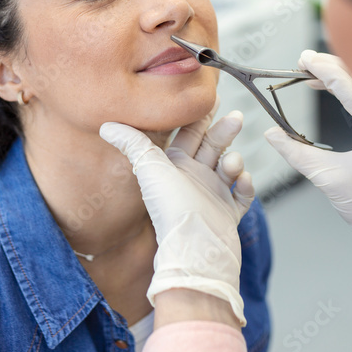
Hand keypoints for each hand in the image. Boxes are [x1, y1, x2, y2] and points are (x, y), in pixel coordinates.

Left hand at [99, 107, 254, 325]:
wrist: (194, 251)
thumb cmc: (171, 210)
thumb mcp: (148, 168)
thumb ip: (131, 142)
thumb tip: (106, 125)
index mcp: (174, 167)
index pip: (188, 135)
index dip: (198, 118)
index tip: (210, 100)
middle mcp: (193, 180)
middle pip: (212, 146)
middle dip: (224, 131)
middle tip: (236, 118)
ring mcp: (212, 197)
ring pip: (229, 168)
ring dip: (234, 160)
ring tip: (232, 163)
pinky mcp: (228, 215)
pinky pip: (242, 195)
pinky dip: (245, 186)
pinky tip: (242, 180)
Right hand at [264, 50, 351, 276]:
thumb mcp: (327, 177)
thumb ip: (296, 152)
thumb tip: (271, 133)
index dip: (325, 71)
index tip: (304, 60)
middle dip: (332, 65)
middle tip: (303, 60)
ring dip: (338, 73)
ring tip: (310, 71)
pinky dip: (346, 86)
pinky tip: (326, 86)